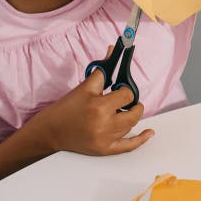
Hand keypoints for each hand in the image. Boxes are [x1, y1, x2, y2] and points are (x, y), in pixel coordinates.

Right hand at [31, 48, 154, 155]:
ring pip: (131, 126)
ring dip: (129, 117)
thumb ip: (102, 69)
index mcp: (99, 106)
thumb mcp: (85, 86)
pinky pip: (129, 146)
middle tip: (123, 100)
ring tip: (120, 111)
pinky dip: (141, 139)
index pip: (127, 94)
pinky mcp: (105, 150)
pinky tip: (149, 133)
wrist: (50, 131)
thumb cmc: (67, 108)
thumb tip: (113, 51)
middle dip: (132, 104)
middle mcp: (104, 125)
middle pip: (133, 112)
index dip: (124, 90)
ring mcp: (105, 139)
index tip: (119, 89)